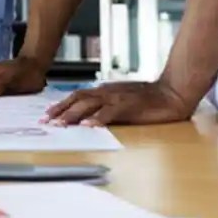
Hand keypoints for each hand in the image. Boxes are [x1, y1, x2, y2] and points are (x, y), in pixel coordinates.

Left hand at [43, 81, 190, 126]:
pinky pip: (110, 112)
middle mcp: (107, 92)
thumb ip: (105, 105)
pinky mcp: (129, 106)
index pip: (77, 96)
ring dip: (73, 115)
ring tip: (60, 124)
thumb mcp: (121, 99)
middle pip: (78, 99)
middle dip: (60, 110)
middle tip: (46, 121)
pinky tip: (89, 126)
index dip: (61, 105)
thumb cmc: (147, 98)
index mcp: (104, 91)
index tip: (48, 114)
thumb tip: (88, 116)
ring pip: (89, 105)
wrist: (171, 92)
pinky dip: (98, 119)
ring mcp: (117, 98)